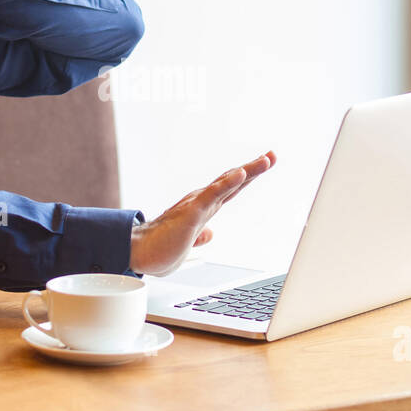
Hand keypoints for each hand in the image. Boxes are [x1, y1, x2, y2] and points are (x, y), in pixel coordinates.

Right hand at [129, 151, 275, 276]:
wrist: (138, 254)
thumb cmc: (158, 249)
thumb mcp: (186, 243)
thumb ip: (199, 236)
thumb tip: (210, 234)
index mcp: (202, 210)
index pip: (229, 190)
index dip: (247, 178)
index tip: (263, 164)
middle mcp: (201, 202)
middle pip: (233, 182)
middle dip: (254, 168)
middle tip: (272, 155)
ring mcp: (197, 205)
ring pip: (227, 183)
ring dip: (248, 171)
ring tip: (266, 159)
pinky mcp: (191, 212)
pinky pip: (213, 194)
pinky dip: (228, 182)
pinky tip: (241, 173)